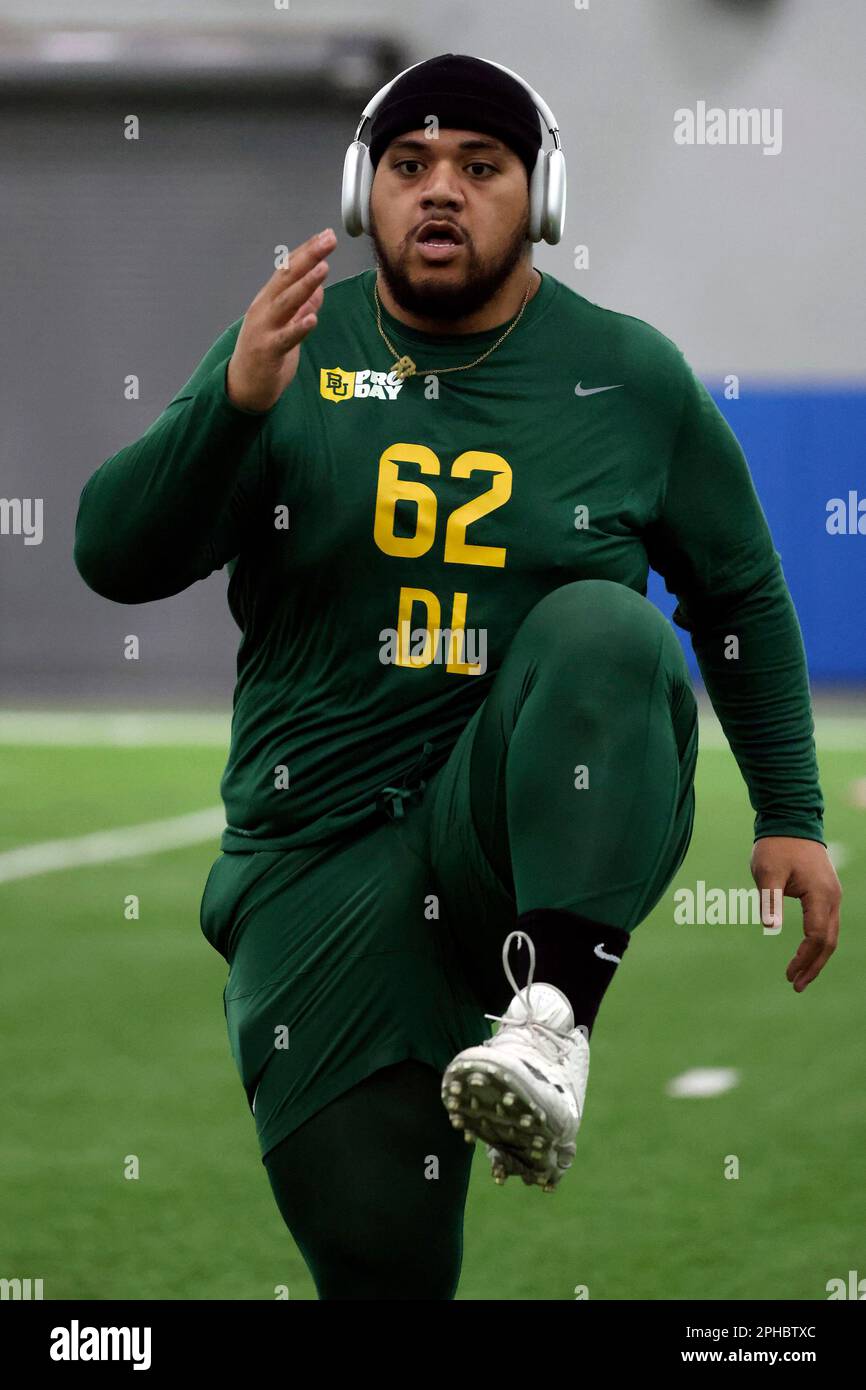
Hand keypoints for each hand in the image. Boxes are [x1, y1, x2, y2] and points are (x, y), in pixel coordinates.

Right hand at [226, 227, 336, 412]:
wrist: (244, 388)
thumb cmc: (266, 355)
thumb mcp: (286, 326)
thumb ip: (301, 307)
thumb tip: (319, 287)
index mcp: (268, 300)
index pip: (288, 269)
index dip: (307, 251)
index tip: (327, 234)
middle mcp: (264, 309)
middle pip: (287, 278)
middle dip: (308, 257)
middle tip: (328, 239)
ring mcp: (264, 329)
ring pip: (286, 302)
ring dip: (305, 284)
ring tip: (323, 268)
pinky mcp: (268, 352)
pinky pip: (285, 338)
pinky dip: (299, 327)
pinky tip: (312, 318)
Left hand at [750, 836, 840, 990]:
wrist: (791, 820)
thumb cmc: (777, 845)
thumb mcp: (767, 871)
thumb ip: (769, 899)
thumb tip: (770, 928)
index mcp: (820, 895)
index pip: (817, 936)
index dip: (804, 958)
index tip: (789, 975)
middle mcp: (832, 898)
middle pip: (829, 942)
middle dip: (813, 966)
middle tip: (795, 985)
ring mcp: (832, 895)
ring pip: (830, 935)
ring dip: (816, 957)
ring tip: (799, 977)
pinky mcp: (826, 893)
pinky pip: (826, 924)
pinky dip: (817, 943)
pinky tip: (805, 953)